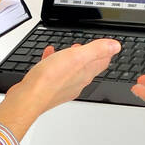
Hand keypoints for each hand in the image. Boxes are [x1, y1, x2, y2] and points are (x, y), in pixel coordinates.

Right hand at [0, 39, 119, 141]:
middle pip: (87, 68)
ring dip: (72, 59)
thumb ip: (96, 50)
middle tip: (90, 49)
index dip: (106, 53)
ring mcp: (63, 86)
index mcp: (85, 74)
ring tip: (70, 51)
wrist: (29, 97)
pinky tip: (48, 55)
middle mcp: (76, 82)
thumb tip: (115, 46)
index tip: (108, 47)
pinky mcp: (49, 88)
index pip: (101, 63)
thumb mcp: (77, 57)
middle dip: (90, 56)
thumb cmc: (51, 79)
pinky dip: (53, 61)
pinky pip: (53, 71)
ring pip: (70, 70)